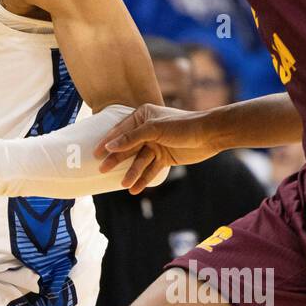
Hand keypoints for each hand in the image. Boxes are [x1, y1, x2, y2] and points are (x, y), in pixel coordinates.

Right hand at [95, 104, 221, 192]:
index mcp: (143, 116)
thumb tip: (109, 146)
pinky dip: (144, 179)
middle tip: (102, 170)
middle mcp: (147, 130)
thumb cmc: (182, 125)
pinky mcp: (164, 158)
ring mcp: (156, 145)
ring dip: (132, 173)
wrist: (210, 135)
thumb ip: (131, 138)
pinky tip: (136, 188)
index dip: (107, 142)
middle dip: (116, 159)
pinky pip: (151, 169)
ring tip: (124, 185)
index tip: (95, 153)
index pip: (120, 130)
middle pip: (128, 147)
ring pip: (139, 161)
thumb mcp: (154, 129)